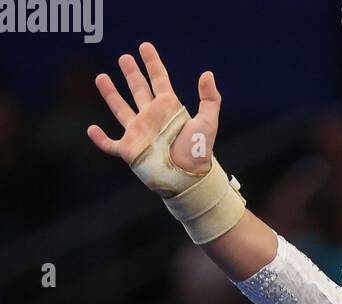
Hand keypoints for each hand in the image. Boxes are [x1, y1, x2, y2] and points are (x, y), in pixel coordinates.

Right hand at [87, 42, 221, 176]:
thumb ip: (209, 99)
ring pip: (121, 109)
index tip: (145, 46)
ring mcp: (139, 133)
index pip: (159, 80)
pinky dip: (99, 138)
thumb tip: (207, 74)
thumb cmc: (199, 153)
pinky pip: (110, 144)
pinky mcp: (129, 150)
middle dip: (132, 74)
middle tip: (124, 58)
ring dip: (111, 94)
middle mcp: (151, 117)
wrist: (189, 179)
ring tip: (102, 77)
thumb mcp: (207, 124)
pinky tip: (91, 129)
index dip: (152, 63)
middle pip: (138, 90)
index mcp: (168, 109)